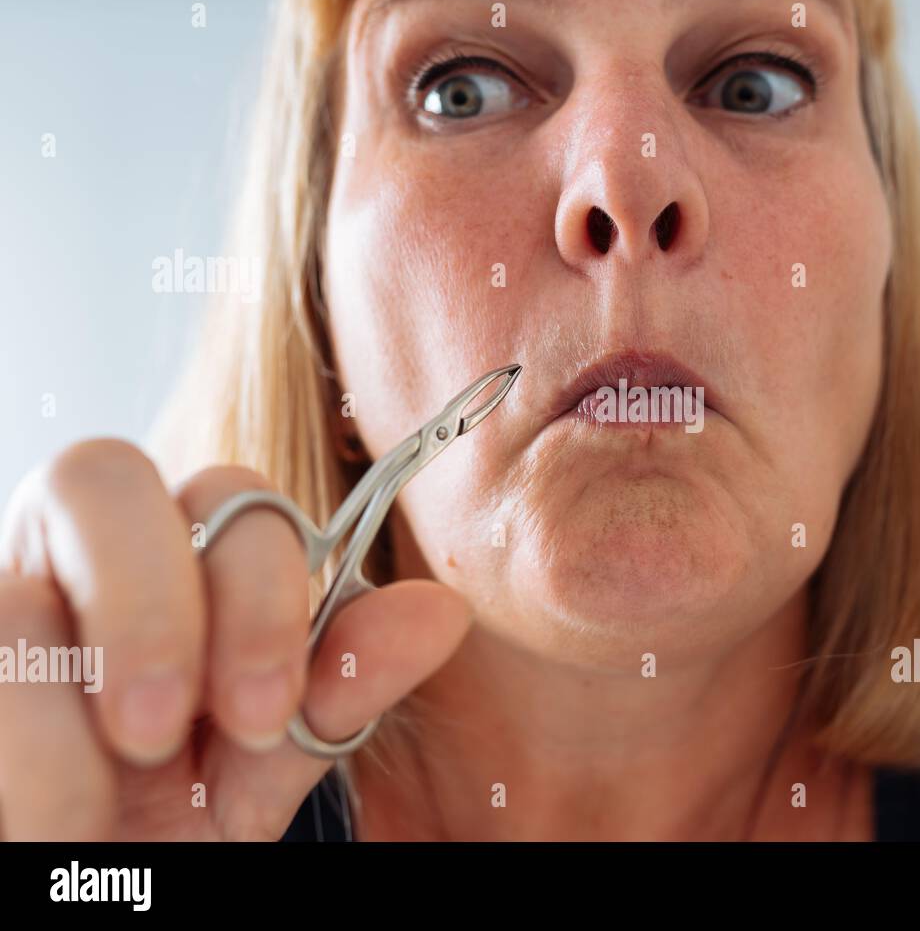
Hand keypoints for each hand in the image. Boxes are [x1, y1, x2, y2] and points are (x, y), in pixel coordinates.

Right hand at [0, 438, 470, 839]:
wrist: (90, 879)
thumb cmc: (174, 818)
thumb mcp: (264, 760)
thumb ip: (339, 684)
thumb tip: (443, 612)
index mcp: (180, 556)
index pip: (231, 498)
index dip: (259, 594)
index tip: (268, 710)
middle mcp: (83, 551)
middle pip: (101, 474)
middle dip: (149, 608)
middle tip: (166, 733)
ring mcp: (7, 594)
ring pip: (16, 589)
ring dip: (64, 716)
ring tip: (93, 816)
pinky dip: (26, 752)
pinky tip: (54, 822)